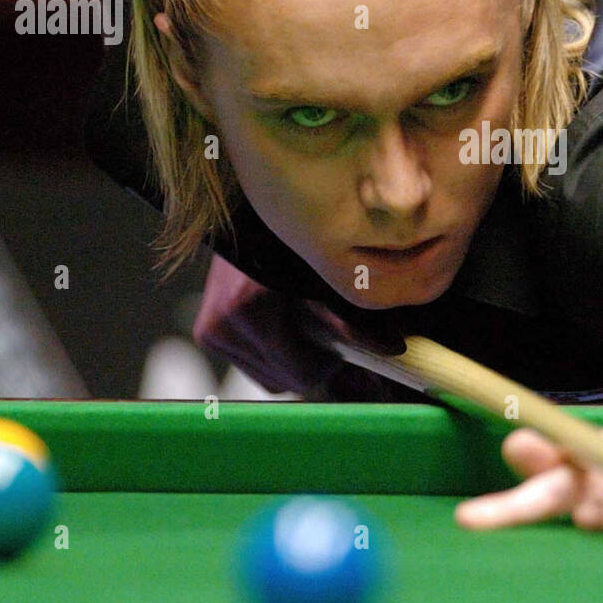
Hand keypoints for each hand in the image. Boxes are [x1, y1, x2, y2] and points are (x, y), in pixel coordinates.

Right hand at [191, 255, 396, 399]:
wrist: (246, 220)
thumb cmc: (292, 244)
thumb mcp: (325, 277)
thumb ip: (354, 317)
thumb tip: (394, 349)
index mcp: (251, 310)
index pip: (301, 375)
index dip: (334, 366)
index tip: (350, 351)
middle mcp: (223, 324)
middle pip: (286, 383)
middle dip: (315, 364)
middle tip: (331, 336)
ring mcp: (212, 331)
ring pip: (269, 378)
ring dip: (294, 362)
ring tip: (308, 328)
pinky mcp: (207, 333)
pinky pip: (252, 366)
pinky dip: (275, 355)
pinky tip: (285, 326)